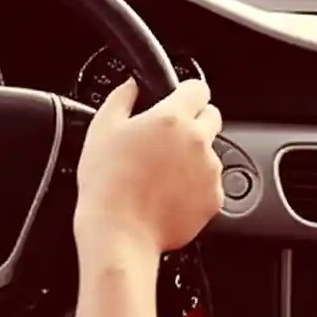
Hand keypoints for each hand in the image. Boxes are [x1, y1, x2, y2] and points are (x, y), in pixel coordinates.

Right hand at [73, 78, 222, 262]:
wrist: (119, 232)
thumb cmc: (107, 183)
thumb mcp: (102, 128)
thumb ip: (122, 97)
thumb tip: (133, 85)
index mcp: (172, 118)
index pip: (198, 89)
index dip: (186, 94)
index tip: (178, 101)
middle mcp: (197, 141)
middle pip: (211, 118)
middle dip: (194, 123)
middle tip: (167, 139)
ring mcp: (210, 172)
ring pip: (211, 153)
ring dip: (193, 157)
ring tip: (161, 174)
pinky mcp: (214, 199)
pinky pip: (210, 184)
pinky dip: (195, 186)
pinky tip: (168, 194)